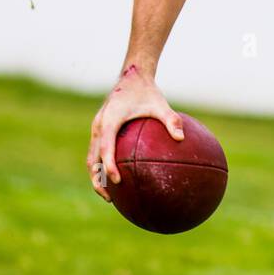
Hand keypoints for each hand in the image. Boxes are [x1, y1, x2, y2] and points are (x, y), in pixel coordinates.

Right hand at [86, 64, 180, 200]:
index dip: (109, 165)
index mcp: (110, 120)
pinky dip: (102, 166)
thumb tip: (181, 138)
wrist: (132, 76)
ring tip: (111, 195)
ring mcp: (97, 128)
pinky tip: (119, 177)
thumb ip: (171, 120)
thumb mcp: (161, 104)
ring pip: (91, 158)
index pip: (106, 148)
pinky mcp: (100, 130)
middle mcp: (99, 126)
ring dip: (97, 177)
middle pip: (91, 159)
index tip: (117, 181)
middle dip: (97, 180)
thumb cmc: (147, 91)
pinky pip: (98, 152)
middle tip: (110, 198)